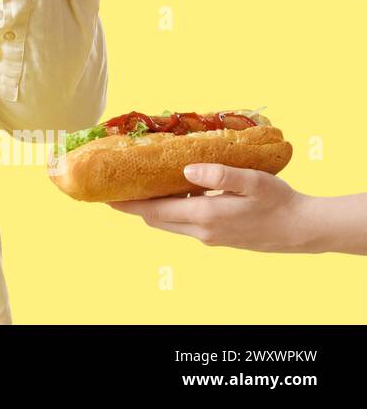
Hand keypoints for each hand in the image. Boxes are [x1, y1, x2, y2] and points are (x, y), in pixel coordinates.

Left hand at [108, 164, 316, 252]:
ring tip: (140, 185)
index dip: (127, 204)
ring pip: (170, 223)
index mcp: (205, 216)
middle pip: (156, 219)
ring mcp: (210, 237)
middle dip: (134, 205)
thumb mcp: (252, 181)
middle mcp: (202, 231)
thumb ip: (218, 175)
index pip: (154, 211)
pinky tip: (176, 190)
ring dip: (153, 207)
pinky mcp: (218, 238)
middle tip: (116, 187)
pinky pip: (185, 224)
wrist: (303, 228)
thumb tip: (185, 170)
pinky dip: (172, 210)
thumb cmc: (279, 201)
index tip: (105, 196)